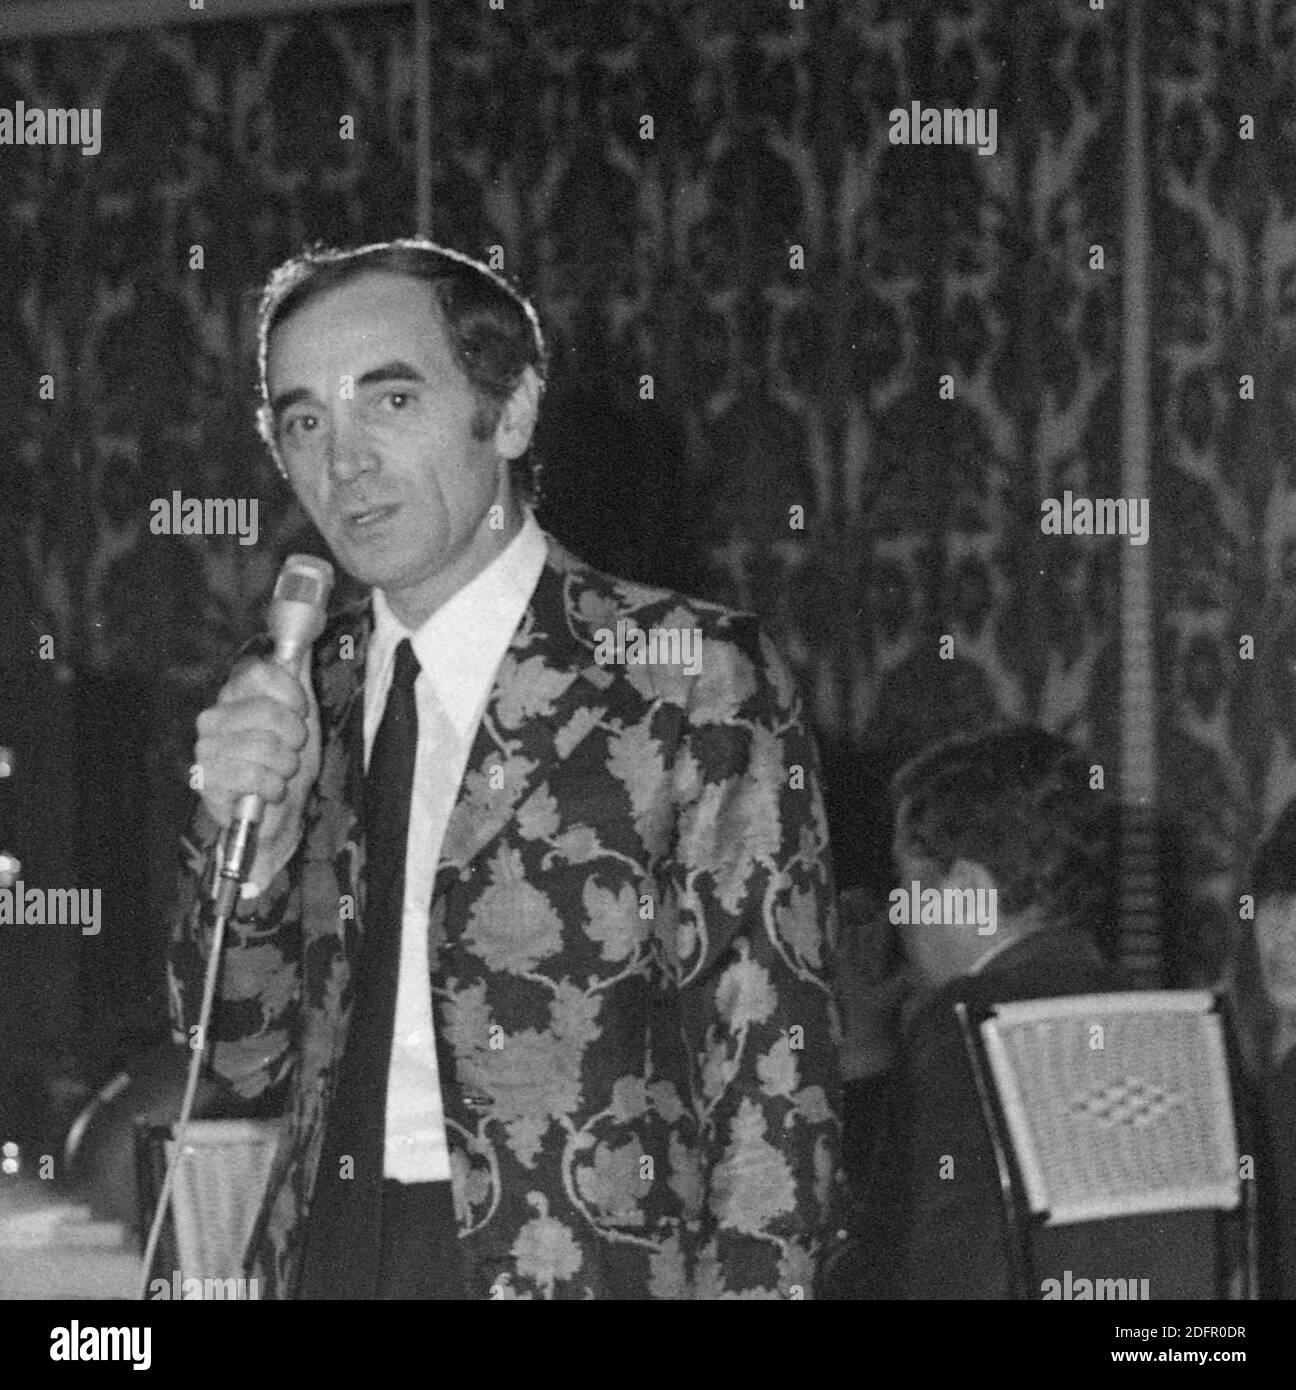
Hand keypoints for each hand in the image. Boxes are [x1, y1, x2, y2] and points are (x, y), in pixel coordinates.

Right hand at [192, 650, 320, 882]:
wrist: (279, 812)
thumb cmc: (288, 760)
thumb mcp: (302, 715)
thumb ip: (298, 677)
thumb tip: (302, 641)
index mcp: (234, 694)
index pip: (260, 672)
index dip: (291, 693)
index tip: (301, 712)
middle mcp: (214, 716)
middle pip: (268, 711)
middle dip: (294, 737)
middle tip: (293, 750)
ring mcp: (206, 748)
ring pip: (264, 746)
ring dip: (286, 765)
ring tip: (282, 772)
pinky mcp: (205, 780)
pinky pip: (253, 776)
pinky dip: (273, 788)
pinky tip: (269, 791)